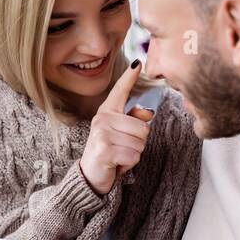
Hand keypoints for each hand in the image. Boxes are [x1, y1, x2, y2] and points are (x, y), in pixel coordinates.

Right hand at [79, 59, 154, 194]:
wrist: (90, 176)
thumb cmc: (109, 152)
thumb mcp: (121, 134)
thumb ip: (134, 121)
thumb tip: (149, 113)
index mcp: (107, 112)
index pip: (120, 91)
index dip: (129, 77)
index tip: (137, 62)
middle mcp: (102, 119)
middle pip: (143, 127)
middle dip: (139, 143)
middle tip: (122, 149)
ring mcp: (102, 133)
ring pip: (140, 143)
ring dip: (134, 154)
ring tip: (119, 156)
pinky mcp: (105, 150)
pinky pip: (134, 155)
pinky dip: (130, 164)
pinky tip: (117, 164)